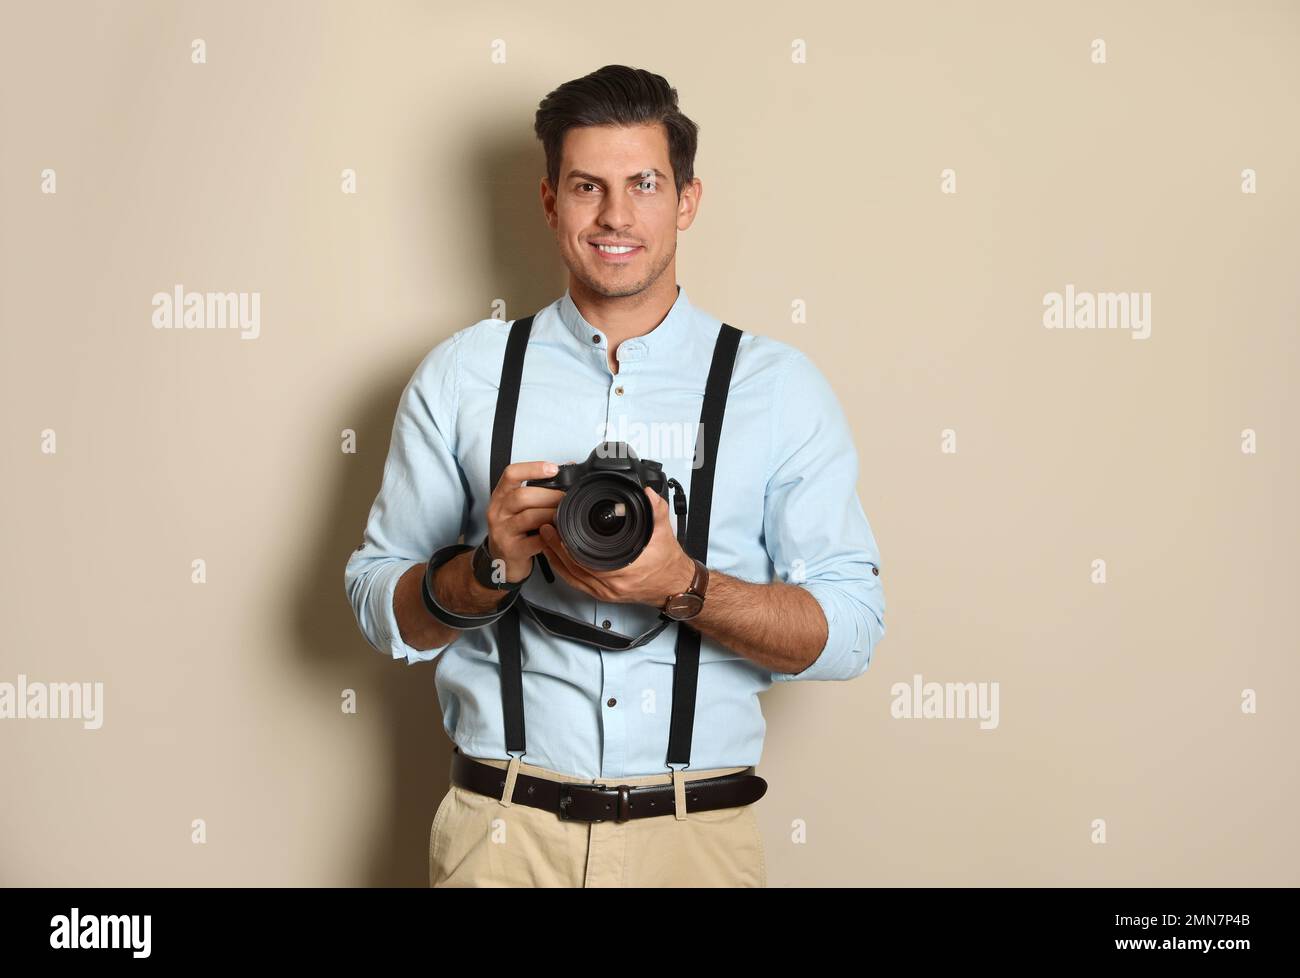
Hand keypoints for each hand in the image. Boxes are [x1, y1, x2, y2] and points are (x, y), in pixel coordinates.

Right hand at [485, 461, 564, 582]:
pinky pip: (537, 540)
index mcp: (500, 497)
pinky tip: (559, 533)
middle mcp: (498, 512)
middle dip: (549, 495)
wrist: (502, 561)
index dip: (532, 468)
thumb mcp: (518, 508)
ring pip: (529, 517)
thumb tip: (568, 469)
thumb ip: (538, 489)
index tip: (552, 468)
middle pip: (522, 496)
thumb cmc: (514, 530)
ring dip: (551, 514)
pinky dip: (552, 536)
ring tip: (563, 515)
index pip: (511, 474)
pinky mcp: (513, 550)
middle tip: (565, 498)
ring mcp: (503, 532)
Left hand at [537, 486, 695, 607]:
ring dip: (556, 558)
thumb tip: (648, 494)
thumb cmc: (667, 564)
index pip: (586, 558)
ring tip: (546, 539)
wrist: (674, 586)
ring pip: (572, 577)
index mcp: (624, 570)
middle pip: (574, 566)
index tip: (559, 526)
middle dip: (557, 546)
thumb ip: (656, 510)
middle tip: (546, 528)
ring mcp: (606, 592)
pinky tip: (556, 559)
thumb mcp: (664, 532)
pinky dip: (564, 571)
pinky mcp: (603, 595)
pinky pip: (577, 584)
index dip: (569, 543)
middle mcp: (612, 585)